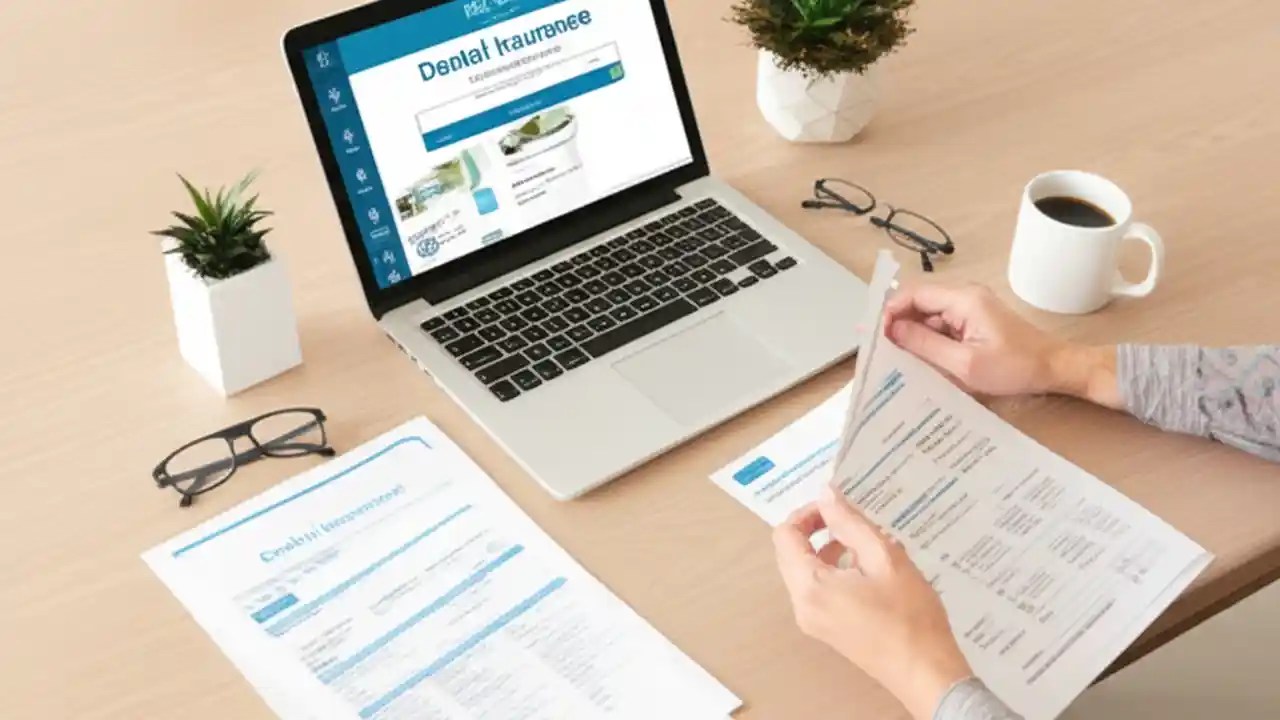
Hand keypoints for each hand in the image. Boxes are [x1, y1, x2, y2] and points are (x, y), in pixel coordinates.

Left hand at [773, 487, 972, 719]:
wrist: (925, 673)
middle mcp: (802, 605)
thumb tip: (826, 494)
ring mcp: (813, 620)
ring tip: (868, 543)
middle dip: (816, 531)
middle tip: (852, 521)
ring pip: (806, 572)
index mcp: (810, 586)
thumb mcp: (884, 558)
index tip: (837, 508)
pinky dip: (835, 571)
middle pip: (790, 554)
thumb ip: (850, 523)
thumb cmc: (909, 615)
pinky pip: (818, 590)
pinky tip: (870, 568)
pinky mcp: (827, 629)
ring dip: (828, 550)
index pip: (785, 536)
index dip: (807, 514)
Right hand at [883, 283, 1121, 408]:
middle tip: (879, 348)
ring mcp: (970, 306)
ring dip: (911, 332)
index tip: (876, 335)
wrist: (1055, 368)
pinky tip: (920, 357)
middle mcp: (965, 295)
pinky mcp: (974, 319)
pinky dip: (927, 337)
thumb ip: (925, 345)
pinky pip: (941, 323)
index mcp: (963, 299)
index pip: (913, 294)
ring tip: (896, 357)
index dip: (890, 312)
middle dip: (896, 322)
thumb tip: (893, 331)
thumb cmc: (1016, 368)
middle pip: (918, 301)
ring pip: (928, 313)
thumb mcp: (964, 363)